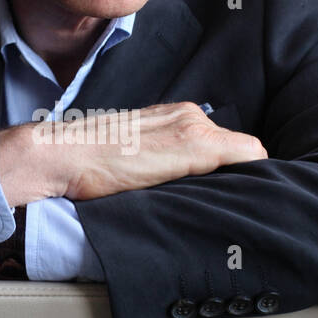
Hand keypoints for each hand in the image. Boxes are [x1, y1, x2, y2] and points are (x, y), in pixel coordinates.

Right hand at [0, 103, 266, 205]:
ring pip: (245, 154)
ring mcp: (194, 127)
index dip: (229, 170)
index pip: (222, 143)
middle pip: (237, 149)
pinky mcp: (197, 145)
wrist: (63, 155)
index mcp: (175, 117)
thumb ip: (159, 160)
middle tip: (229, 201)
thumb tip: (179, 187)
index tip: (225, 192)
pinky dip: (253, 176)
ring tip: (232, 202)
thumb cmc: (87, 162)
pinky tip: (242, 196)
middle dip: (237, 175)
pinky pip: (249, 156)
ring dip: (240, 179)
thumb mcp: (131, 156)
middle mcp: (190, 115)